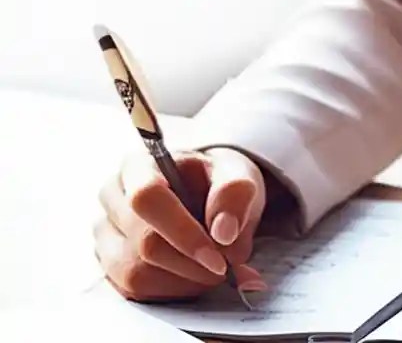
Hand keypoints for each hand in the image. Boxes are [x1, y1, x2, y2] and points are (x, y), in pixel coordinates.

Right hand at [95, 147, 268, 300]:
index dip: (183, 233)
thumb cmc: (219, 184)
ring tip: (214, 268)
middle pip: (144, 243)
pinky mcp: (110, 264)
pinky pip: (135, 291)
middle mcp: (112, 198)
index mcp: (139, 166)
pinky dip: (173, 290)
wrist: (210, 198)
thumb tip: (224, 233)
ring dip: (185, 280)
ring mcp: (106, 234)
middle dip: (193, 263)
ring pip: (136, 273)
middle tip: (228, 265)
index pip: (147, 199)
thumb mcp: (239, 177)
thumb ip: (235, 195)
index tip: (219, 258)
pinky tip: (195, 276)